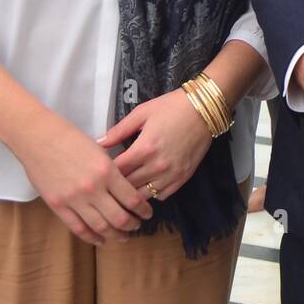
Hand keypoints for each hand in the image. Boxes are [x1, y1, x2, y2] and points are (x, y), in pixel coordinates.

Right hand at [12, 109, 152, 245]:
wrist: (39, 138)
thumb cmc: (69, 138)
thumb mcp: (99, 150)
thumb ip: (112, 170)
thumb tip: (124, 187)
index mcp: (107, 171)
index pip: (132, 198)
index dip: (142, 209)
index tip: (147, 213)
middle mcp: (93, 188)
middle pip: (119, 217)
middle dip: (132, 224)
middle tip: (137, 225)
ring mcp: (74, 200)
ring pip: (101, 226)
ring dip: (115, 234)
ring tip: (123, 236)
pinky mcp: (58, 206)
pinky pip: (78, 228)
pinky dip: (92, 237)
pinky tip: (101, 240)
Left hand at [99, 88, 213, 201]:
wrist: (204, 109)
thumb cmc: (171, 107)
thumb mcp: (142, 112)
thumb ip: (119, 130)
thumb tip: (99, 143)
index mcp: (144, 149)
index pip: (116, 171)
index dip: (105, 173)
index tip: (100, 171)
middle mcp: (157, 166)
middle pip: (128, 187)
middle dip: (116, 186)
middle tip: (109, 183)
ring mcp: (171, 175)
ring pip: (144, 196)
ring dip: (133, 193)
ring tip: (125, 189)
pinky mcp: (183, 179)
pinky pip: (162, 196)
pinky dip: (152, 193)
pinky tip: (146, 185)